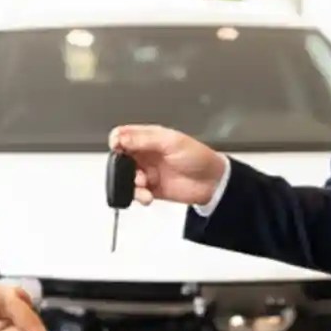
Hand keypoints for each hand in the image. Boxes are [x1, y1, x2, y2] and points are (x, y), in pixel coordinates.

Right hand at [108, 125, 225, 205]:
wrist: (213, 183)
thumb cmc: (199, 157)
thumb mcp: (171, 142)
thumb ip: (144, 139)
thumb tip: (120, 136)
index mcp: (150, 137)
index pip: (123, 135)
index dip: (117, 141)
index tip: (118, 149)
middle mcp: (147, 154)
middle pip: (121, 157)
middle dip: (122, 166)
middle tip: (133, 170)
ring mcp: (148, 171)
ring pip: (126, 177)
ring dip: (131, 182)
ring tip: (143, 183)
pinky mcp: (151, 188)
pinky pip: (136, 193)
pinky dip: (138, 195)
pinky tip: (147, 195)